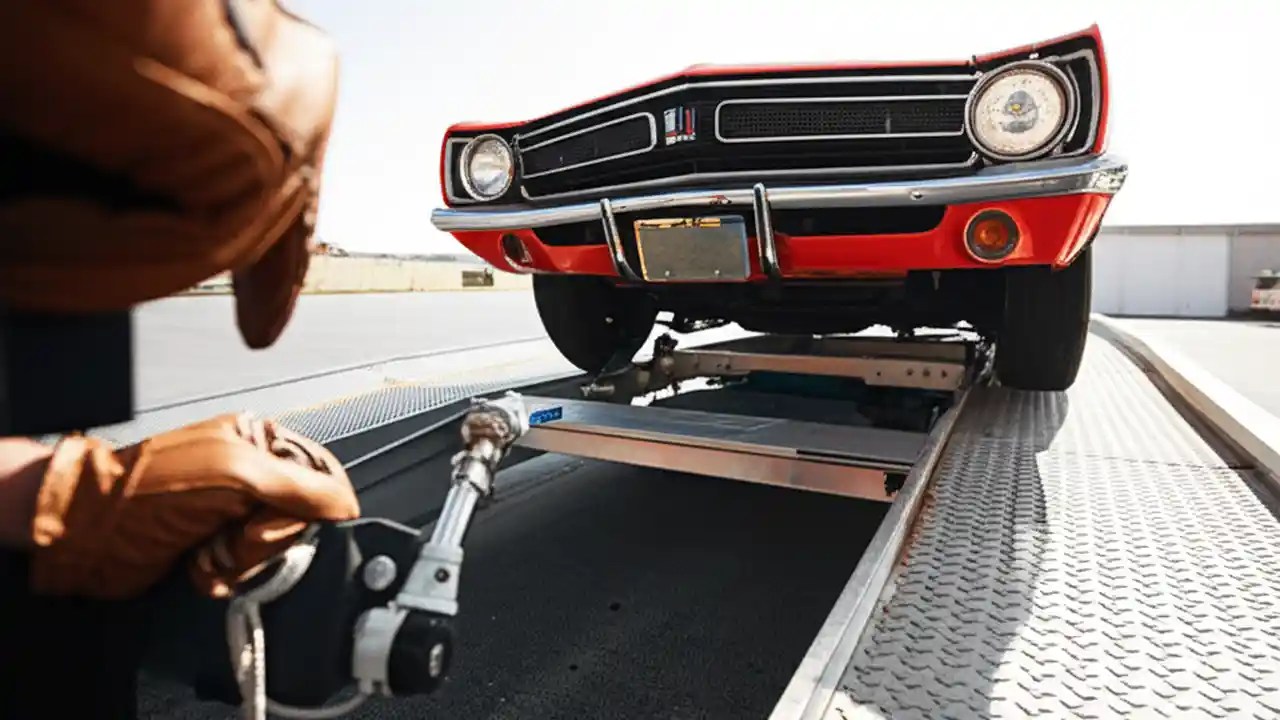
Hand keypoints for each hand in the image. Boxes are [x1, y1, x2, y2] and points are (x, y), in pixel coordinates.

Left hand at [29, 413, 358, 598]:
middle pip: (302, 519)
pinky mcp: (219, 553)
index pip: (321, 474)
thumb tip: (347, 506)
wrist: (90, 534)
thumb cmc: (150, 491)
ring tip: (210, 550)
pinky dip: (228, 577)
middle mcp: (252, 477)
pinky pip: (251, 574)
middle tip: (233, 531)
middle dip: (266, 536)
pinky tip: (202, 566)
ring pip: (278, 552)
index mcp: (259, 441)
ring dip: (244, 561)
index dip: (315, 503)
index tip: (303, 521)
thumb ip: (301, 488)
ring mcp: (235, 517)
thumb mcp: (239, 474)